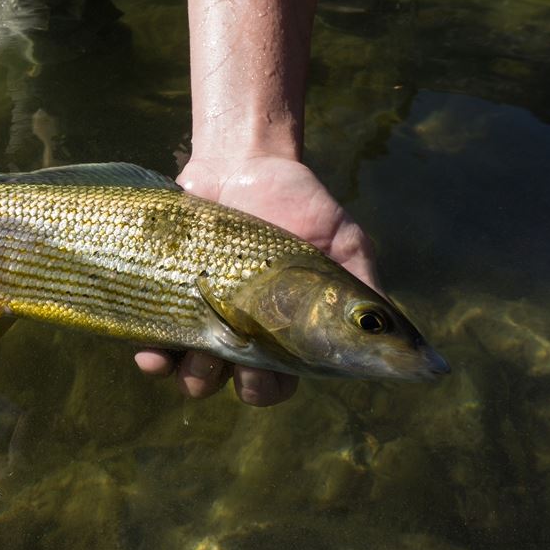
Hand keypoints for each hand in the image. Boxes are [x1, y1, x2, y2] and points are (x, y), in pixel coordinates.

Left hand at [135, 154, 379, 405]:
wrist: (242, 163)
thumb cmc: (300, 205)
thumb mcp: (342, 242)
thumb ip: (363, 289)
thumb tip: (396, 339)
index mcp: (285, 331)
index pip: (280, 381)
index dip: (272, 387)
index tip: (271, 373)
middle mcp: (242, 333)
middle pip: (236, 385)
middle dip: (237, 382)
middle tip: (239, 360)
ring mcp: (202, 318)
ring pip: (195, 374)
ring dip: (196, 375)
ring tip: (199, 352)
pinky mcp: (167, 299)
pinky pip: (155, 344)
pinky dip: (154, 357)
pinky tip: (154, 355)